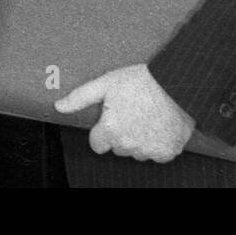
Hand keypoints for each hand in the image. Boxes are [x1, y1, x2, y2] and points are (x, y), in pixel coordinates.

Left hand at [54, 64, 194, 161]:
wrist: (176, 83)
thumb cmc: (140, 80)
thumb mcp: (106, 83)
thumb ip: (80, 97)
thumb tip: (59, 106)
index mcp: (110, 130)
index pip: (97, 144)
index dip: (103, 130)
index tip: (113, 117)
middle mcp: (127, 145)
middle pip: (117, 147)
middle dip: (121, 134)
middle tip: (132, 111)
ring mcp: (148, 150)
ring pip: (137, 151)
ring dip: (139, 139)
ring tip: (147, 115)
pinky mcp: (167, 152)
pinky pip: (157, 154)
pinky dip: (159, 143)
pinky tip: (160, 124)